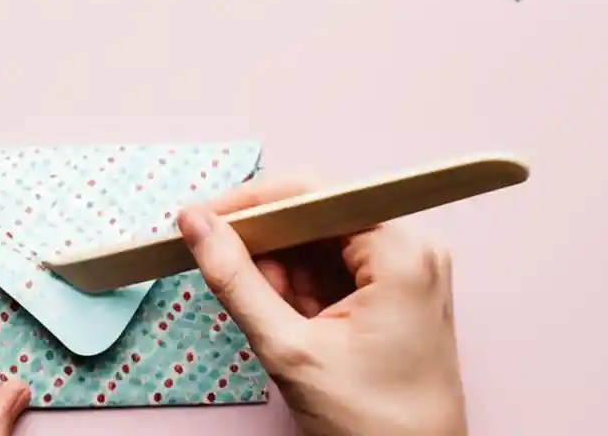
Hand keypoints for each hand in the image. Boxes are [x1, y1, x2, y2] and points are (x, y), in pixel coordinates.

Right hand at [177, 180, 467, 435]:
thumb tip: (197, 225)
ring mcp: (404, 273)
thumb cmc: (374, 425)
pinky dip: (299, 289)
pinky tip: (287, 318)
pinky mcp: (393, 295)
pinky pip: (332, 270)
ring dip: (281, 270)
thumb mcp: (289, 349)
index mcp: (401, 255)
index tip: (205, 216)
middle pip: (316, 217)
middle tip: (220, 263)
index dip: (254, 203)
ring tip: (268, 312)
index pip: (315, 195)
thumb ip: (236, 280)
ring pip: (319, 244)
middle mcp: (411, 252)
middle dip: (266, 243)